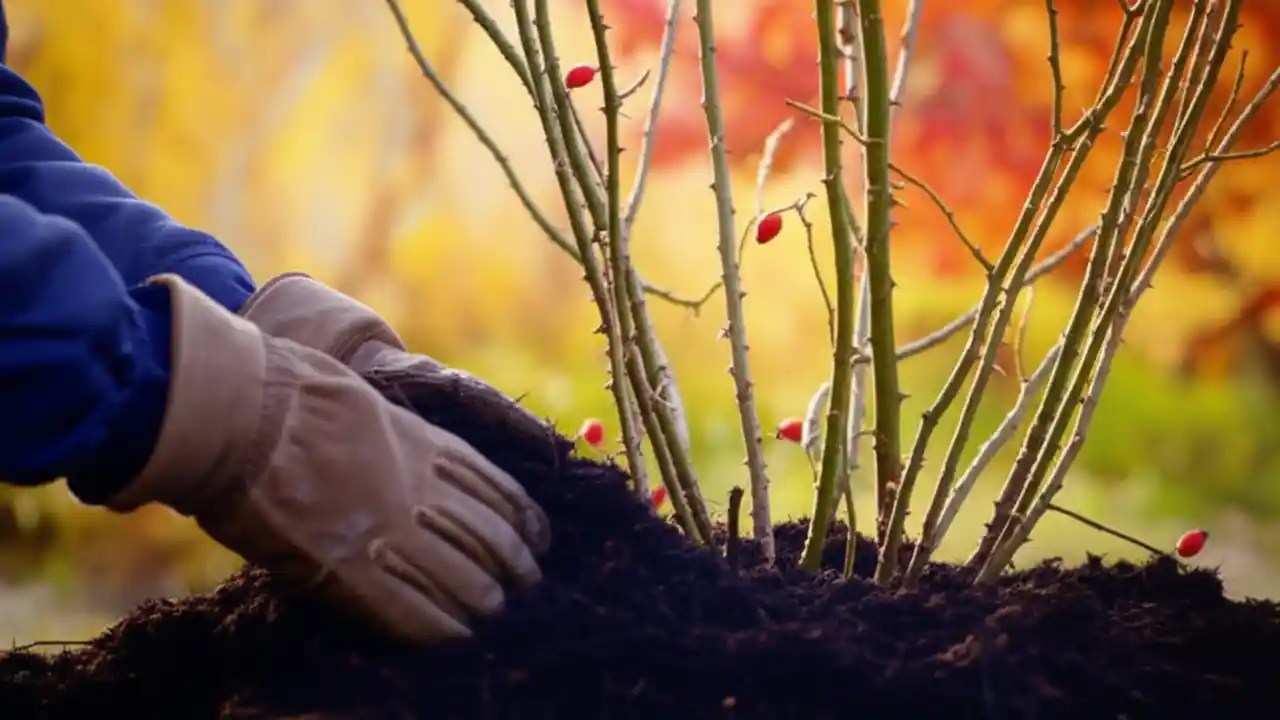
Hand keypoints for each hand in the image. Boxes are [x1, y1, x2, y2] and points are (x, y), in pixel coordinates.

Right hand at [108, 275, 549, 644]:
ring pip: (462, 576)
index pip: (497, 489)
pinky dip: (438, 627)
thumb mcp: (372, 407)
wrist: (247, 412)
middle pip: (490, 537)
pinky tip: (455, 636)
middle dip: (514, 563)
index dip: (524, 517)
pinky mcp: (349, 570)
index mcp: (427, 446)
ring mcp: (388, 532)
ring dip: (484, 599)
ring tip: (498, 611)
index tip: (541, 535)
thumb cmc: (297, 394)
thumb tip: (427, 465)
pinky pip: (410, 609)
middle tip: (529, 582)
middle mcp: (420, 491)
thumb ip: (406, 440)